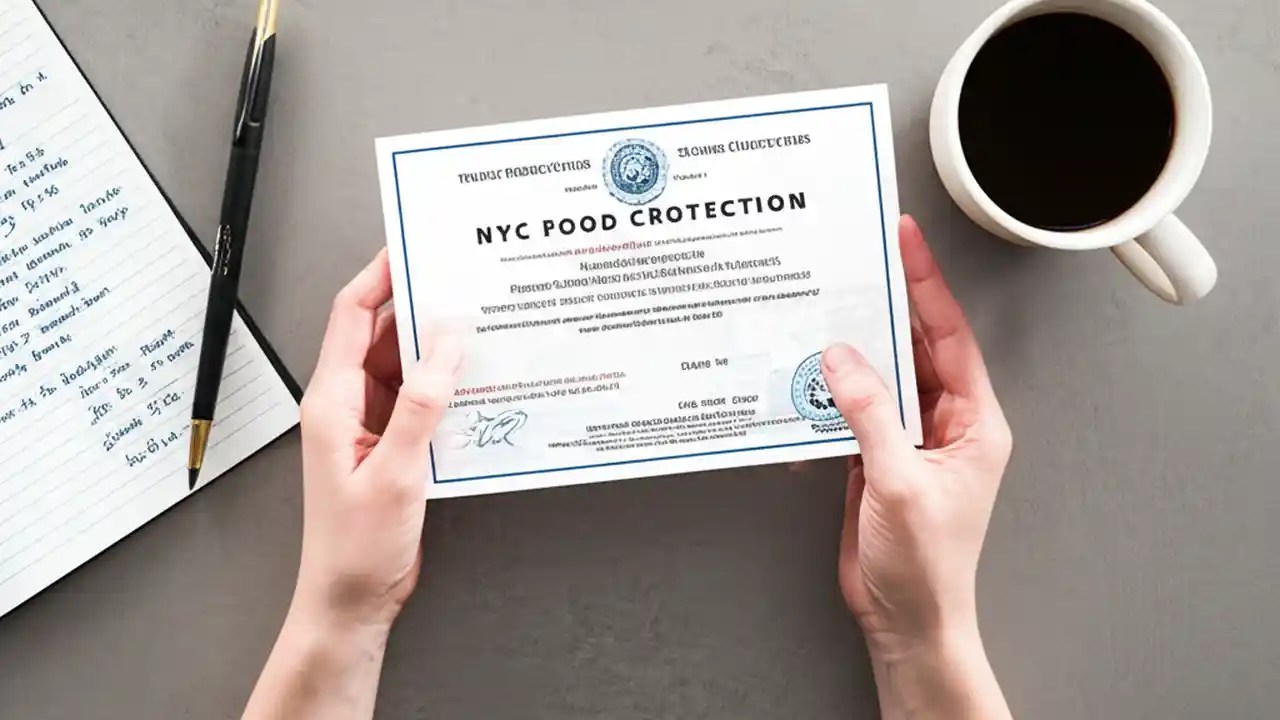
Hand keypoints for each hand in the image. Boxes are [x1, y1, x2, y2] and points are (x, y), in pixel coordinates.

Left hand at [244, 251, 460, 719]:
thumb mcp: (395, 471)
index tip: (412, 247)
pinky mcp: (391, 445)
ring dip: (439, 349)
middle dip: (421, 306)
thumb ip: (422, 402)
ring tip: (480, 328)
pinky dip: (446, 386)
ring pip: (406, 366)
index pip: (352, 316)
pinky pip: (419, 399)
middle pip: (383, 334)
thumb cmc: (356, 547)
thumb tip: (448, 341)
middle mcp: (347, 404)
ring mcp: (369, 424)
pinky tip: (476, 383)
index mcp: (332, 400)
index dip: (380, 276)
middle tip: (463, 283)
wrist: (351, 600)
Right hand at [822, 217, 1011, 706]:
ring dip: (851, 350)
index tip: (907, 242)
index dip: (927, 286)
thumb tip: (841, 359)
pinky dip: (828, 393)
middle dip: (885, 307)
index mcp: (973, 422)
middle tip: (856, 263)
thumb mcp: (900, 482)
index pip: (949, 337)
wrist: (904, 619)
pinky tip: (805, 376)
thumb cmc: (926, 565)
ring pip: (877, 377)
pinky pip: (851, 410)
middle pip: (912, 348)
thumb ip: (869, 416)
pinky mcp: (873, 458)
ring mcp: (906, 440)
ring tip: (823, 310)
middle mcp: (943, 423)